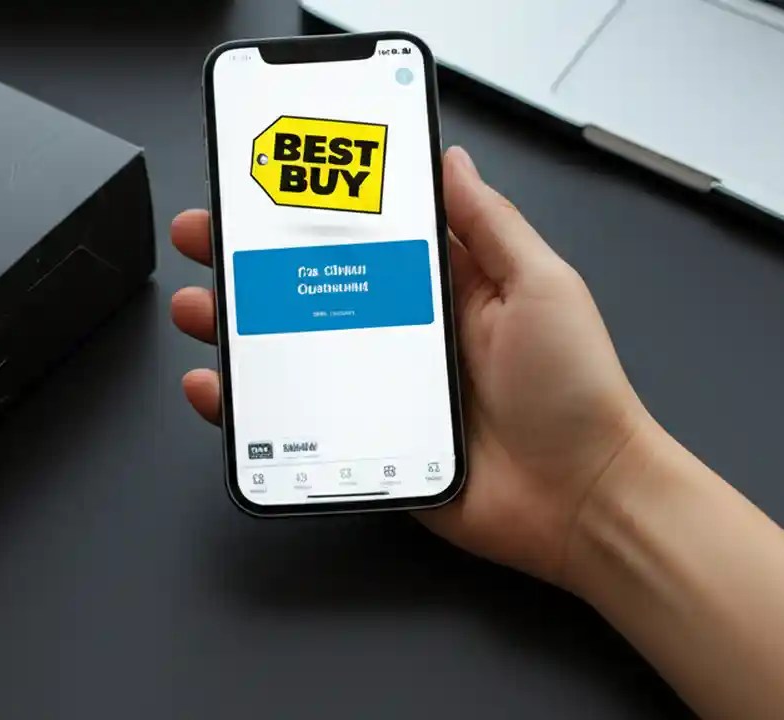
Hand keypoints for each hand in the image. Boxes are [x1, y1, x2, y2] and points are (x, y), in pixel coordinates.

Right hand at [170, 146, 653, 589]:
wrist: (581, 498)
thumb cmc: (575, 391)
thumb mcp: (541, 286)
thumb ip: (491, 224)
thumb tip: (452, 163)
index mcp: (447, 289)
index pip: (366, 239)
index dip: (315, 215)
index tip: (266, 191)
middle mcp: (408, 336)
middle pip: (315, 290)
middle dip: (253, 264)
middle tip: (207, 239)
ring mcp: (384, 392)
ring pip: (295, 353)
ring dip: (239, 329)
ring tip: (202, 310)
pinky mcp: (369, 444)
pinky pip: (298, 422)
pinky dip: (251, 408)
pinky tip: (220, 388)